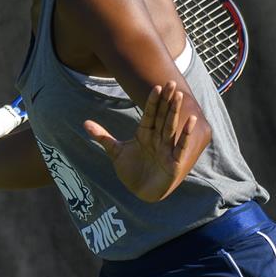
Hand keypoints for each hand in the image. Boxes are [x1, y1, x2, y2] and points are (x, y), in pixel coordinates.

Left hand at [82, 82, 198, 202]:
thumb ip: (103, 137)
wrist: (140, 193)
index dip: (153, 102)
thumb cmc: (131, 171)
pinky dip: (185, 135)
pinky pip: (180, 146)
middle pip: (162, 116)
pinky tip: (190, 121)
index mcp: (145, 134)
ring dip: (175, 112)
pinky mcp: (174, 162)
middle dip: (167, 101)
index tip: (157, 87)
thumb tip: (85, 123)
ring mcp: (166, 149)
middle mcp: (158, 139)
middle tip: (172, 83)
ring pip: (171, 127)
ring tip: (180, 96)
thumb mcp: (115, 152)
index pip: (150, 114)